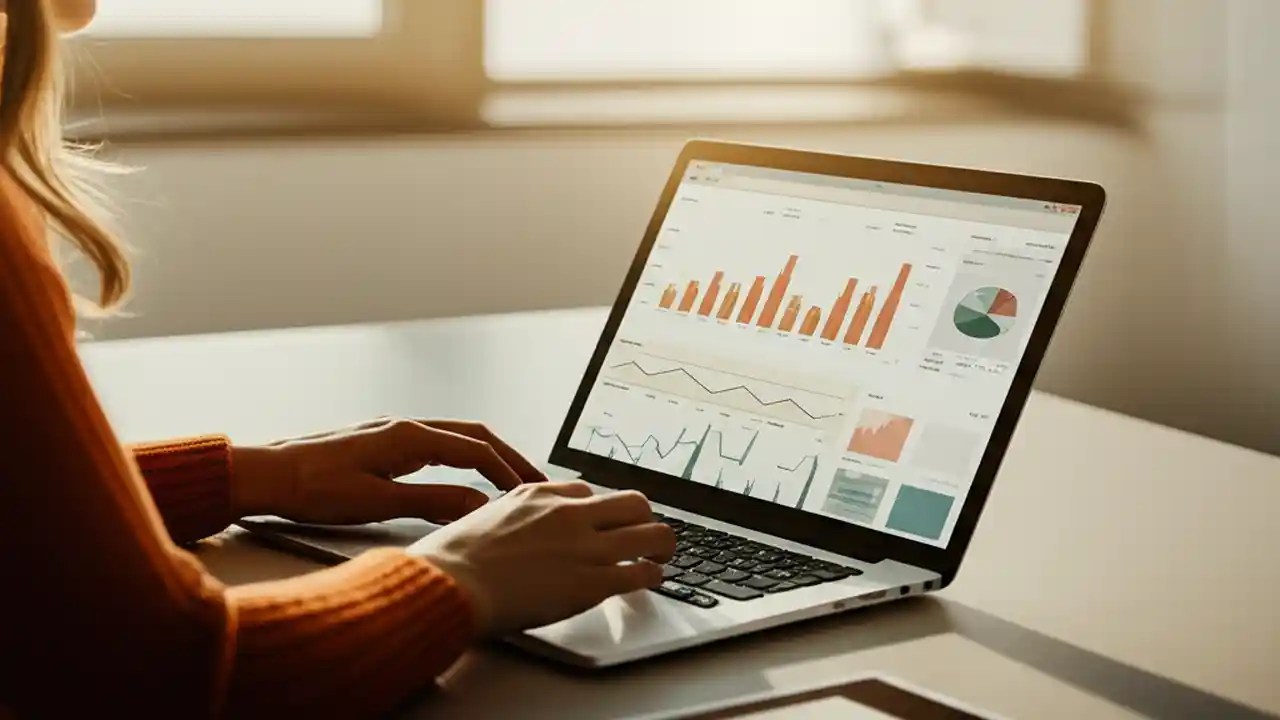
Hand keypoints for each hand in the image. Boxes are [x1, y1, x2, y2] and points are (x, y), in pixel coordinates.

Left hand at [231, 418, 547, 524]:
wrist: (265, 474)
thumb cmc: (313, 489)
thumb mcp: (378, 502)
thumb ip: (433, 501)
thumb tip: (481, 506)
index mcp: (409, 437)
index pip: (476, 450)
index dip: (509, 471)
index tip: (533, 491)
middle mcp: (405, 426)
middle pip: (473, 435)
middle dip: (508, 457)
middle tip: (536, 482)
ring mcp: (392, 431)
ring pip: (454, 436)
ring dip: (486, 456)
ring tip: (509, 480)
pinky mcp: (379, 442)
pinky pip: (435, 443)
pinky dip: (462, 457)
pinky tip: (463, 476)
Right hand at [408, 481, 675, 635]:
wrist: (451, 582)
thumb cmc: (454, 558)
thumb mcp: (482, 515)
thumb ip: (510, 515)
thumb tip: (513, 525)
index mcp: (540, 493)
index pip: (588, 492)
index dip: (600, 512)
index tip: (603, 524)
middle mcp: (570, 514)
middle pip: (633, 502)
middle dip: (644, 518)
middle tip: (646, 533)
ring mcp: (585, 547)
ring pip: (652, 534)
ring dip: (662, 544)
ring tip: (662, 555)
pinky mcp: (592, 583)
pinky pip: (641, 572)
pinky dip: (653, 575)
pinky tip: (651, 579)